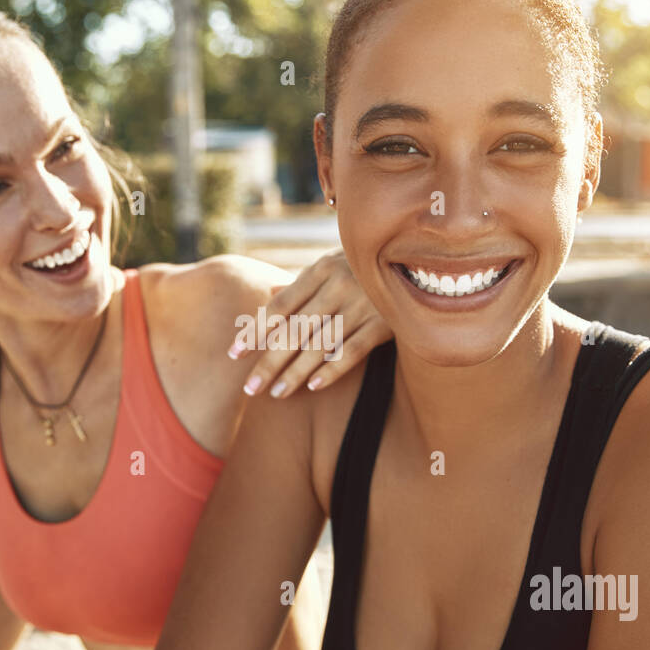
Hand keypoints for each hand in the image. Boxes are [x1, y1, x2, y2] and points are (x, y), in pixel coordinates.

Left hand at [228, 248, 391, 397]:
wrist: (416, 255)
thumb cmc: (362, 265)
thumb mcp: (330, 266)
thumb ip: (301, 285)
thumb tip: (267, 295)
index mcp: (320, 270)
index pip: (280, 306)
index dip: (255, 331)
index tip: (234, 354)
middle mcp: (338, 285)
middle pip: (295, 331)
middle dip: (269, 361)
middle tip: (249, 388)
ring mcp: (363, 304)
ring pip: (321, 345)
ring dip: (295, 373)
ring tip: (275, 393)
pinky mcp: (385, 322)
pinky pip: (354, 351)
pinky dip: (332, 370)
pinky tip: (312, 387)